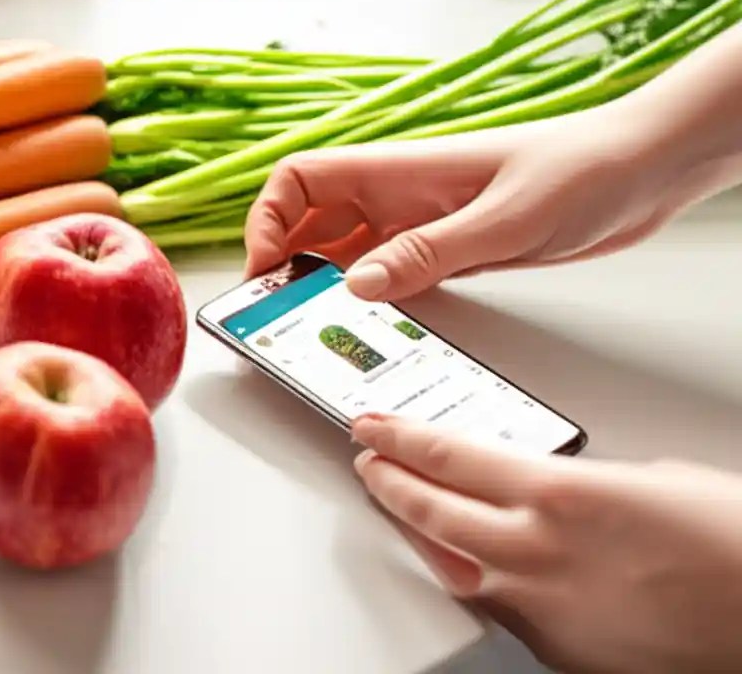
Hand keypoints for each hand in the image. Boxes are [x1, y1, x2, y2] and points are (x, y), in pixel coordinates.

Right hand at [243, 102, 733, 300]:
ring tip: (316, 329)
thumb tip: (355, 284)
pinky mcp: (448, 249)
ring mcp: (421, 222)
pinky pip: (390, 275)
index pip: (301, 180)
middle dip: (286, 263)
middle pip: (312, 220)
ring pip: (346, 252)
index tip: (265, 271)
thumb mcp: (503, 219)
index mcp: (398, 170)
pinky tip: (374, 329)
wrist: (641, 170)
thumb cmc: (580, 171)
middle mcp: (399, 194)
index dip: (268, 220)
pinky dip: (372, 301)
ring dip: (325, 286)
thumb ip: (427, 252)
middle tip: (279, 314)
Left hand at [351, 414, 741, 673]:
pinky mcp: (558, 649)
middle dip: (390, 481)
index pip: (446, 456)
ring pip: (455, 565)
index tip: (371, 428)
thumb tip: (549, 491)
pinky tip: (484, 566)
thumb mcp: (650, 478)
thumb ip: (578, 482)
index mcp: (558, 494)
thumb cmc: (733, 544)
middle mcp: (537, 552)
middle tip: (371, 463)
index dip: (397, 438)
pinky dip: (487, 580)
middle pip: (431, 509)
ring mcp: (542, 607)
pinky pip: (504, 607)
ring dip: (426, 533)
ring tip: (411, 509)